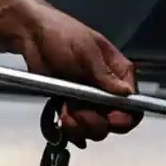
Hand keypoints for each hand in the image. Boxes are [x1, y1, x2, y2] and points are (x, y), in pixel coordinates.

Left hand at [16, 7, 143, 147]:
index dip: (124, 117)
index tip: (108, 118)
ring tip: (65, 111)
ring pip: (95, 129)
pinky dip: (70, 130)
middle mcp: (108, 91)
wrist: (33, 36)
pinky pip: (77, 130)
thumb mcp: (86, 51)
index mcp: (119, 74)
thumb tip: (127, 93)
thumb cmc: (62, 35)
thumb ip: (105, 73)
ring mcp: (89, 102)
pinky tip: (61, 118)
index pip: (133, 105)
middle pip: (114, 123)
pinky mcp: (71, 108)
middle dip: (95, 123)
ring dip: (79, 127)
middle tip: (77, 112)